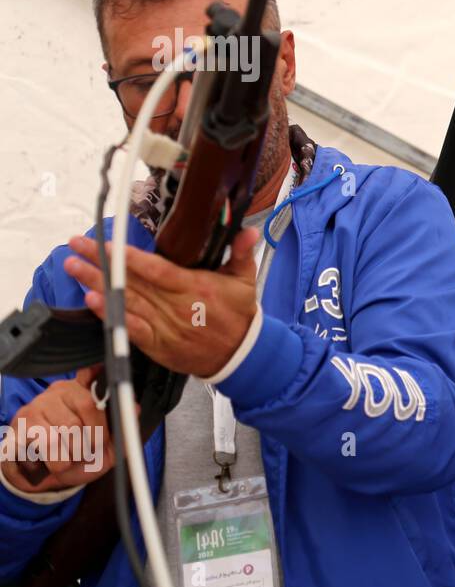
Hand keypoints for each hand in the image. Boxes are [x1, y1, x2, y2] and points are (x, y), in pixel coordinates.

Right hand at [0, 367, 122, 493]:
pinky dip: (60, 460)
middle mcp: (62, 390)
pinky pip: (50, 442)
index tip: (105, 385)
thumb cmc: (79, 457)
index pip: (95, 376)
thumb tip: (134, 408)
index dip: (102, 383)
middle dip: (96, 436)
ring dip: (77, 451)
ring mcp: (41, 403)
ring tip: (73, 456)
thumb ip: (123, 429)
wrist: (46, 477)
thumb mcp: (108, 447)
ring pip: (69, 426)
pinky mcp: (25, 421)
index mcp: (85, 390)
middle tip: (92, 450)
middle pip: (89, 405)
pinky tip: (57, 460)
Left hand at [64, 228, 260, 377]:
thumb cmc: (238, 315)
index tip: (107, 243)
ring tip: (74, 267)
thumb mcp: (245, 280)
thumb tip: (247, 231)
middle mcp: (178, 307)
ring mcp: (166, 327)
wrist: (239, 356)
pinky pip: (130, 328)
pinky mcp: (158, 345)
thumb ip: (241, 253)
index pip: (157, 269)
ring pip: (127, 302)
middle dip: (102, 263)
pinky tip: (92, 301)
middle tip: (76, 246)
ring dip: (97, 284)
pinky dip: (111, 316)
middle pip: (133, 282)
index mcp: (197, 287)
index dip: (129, 257)